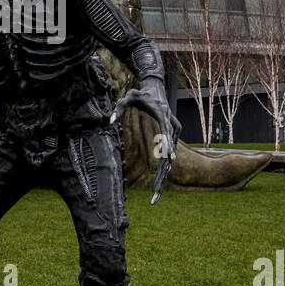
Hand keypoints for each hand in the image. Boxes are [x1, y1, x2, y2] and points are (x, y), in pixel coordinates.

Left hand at [111, 76, 180, 203]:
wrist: (156, 87)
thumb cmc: (140, 93)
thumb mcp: (127, 97)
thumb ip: (118, 108)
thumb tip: (109, 122)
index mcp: (164, 115)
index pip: (168, 134)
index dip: (169, 147)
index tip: (171, 160)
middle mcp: (173, 125)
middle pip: (170, 153)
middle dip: (161, 177)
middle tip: (155, 197)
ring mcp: (175, 131)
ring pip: (170, 158)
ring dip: (162, 178)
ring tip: (155, 198)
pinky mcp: (173, 135)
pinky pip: (169, 155)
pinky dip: (163, 170)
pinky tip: (157, 186)